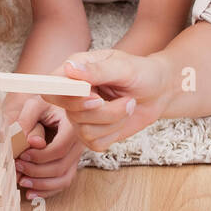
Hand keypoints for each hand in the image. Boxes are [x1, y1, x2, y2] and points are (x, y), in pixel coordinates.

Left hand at [12, 96, 84, 198]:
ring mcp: (76, 155)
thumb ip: (27, 120)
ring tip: (22, 182)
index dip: (39, 157)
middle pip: (61, 166)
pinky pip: (63, 182)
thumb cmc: (44, 104)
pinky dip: (47, 191)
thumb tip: (31, 143)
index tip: (21, 154)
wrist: (55, 105)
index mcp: (73, 126)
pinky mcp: (70, 163)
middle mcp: (78, 143)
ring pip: (64, 178)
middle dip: (36, 171)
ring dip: (42, 185)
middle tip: (17, 167)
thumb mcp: (34, 105)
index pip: (59, 149)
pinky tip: (32, 193)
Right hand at [44, 49, 172, 151]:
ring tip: (129, 104)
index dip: (67, 96)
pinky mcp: (92, 133)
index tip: (94, 96)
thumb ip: (97, 70)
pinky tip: (123, 117)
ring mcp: (80, 116)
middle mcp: (73, 95)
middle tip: (126, 99)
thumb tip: (69, 68)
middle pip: (69, 112)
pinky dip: (114, 132)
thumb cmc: (142, 73)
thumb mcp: (124, 67)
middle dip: (102, 111)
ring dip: (115, 119)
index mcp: (74, 70)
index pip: (51, 87)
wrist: (159, 90)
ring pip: (84, 130)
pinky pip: (94, 143)